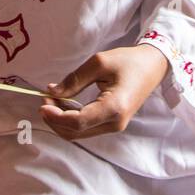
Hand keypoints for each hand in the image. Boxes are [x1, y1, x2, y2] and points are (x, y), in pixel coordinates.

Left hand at [39, 45, 168, 140]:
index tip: (42, 103)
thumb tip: (52, 92)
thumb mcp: (99, 63)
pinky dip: (70, 120)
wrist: (152, 67)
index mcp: (114, 107)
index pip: (78, 121)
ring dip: (60, 120)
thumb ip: (74, 80)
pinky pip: (85, 128)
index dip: (56, 116)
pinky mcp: (112, 124)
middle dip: (54, 119)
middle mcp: (115, 123)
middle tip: (45, 98)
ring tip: (52, 100)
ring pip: (78, 133)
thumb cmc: (128, 61)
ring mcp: (114, 126)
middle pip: (75, 132)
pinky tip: (63, 104)